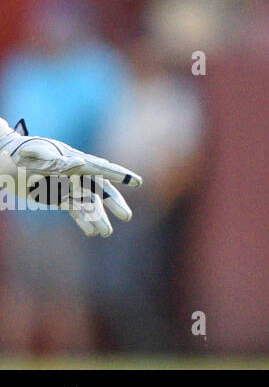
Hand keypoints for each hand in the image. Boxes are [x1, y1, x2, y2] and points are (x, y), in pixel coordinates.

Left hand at [0, 118, 142, 236]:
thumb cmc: (25, 152)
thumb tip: (81, 162)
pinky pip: (75, 212)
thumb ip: (57, 158)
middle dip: (114, 204)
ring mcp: (70, 188)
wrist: (10, 162)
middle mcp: (78, 176)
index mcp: (77, 161)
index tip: (136, 182)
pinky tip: (91, 233)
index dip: (120, 175)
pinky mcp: (60, 199)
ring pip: (89, 205)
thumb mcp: (38, 152)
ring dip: (98, 219)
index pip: (102, 169)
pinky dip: (82, 222)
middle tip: (127, 216)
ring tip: (106, 234)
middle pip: (102, 191)